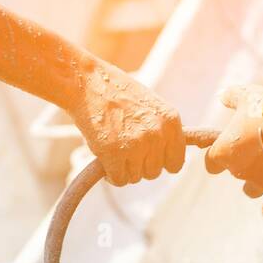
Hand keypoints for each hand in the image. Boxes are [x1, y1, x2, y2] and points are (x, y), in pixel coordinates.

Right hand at [69, 58, 185, 185]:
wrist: (87, 82)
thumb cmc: (117, 92)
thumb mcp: (151, 106)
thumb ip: (162, 130)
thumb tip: (168, 158)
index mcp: (171, 122)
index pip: (176, 162)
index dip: (161, 163)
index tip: (149, 158)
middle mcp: (158, 134)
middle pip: (153, 172)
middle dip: (139, 165)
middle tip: (124, 147)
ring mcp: (136, 145)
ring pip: (135, 177)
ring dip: (123, 168)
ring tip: (113, 146)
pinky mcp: (114, 154)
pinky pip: (119, 180)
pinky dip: (110, 174)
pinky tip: (105, 156)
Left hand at [204, 84, 262, 212]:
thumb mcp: (247, 95)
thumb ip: (231, 96)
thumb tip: (221, 95)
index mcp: (224, 152)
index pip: (212, 162)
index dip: (219, 156)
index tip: (227, 149)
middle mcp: (238, 171)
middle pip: (234, 173)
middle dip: (243, 163)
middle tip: (257, 149)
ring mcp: (261, 183)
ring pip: (251, 190)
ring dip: (256, 181)